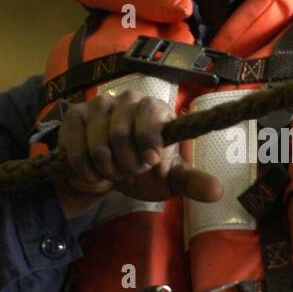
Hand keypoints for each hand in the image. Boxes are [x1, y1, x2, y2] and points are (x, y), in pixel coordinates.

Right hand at [53, 91, 223, 217]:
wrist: (107, 176)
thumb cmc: (144, 173)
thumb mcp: (170, 180)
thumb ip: (193, 182)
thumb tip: (217, 192)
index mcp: (156, 109)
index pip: (151, 114)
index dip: (148, 140)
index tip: (149, 161)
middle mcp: (129, 99)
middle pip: (121, 133)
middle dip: (126, 164)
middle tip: (129, 171)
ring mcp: (99, 104)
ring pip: (98, 143)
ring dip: (106, 168)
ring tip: (112, 170)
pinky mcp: (75, 116)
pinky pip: (75, 146)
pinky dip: (85, 168)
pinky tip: (93, 172)